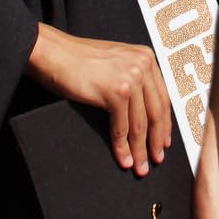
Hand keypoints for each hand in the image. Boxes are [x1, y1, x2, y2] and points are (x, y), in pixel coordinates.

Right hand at [26, 21, 170, 173]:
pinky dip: (122, 146)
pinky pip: (122, 126)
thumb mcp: (115, 62)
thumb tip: (143, 109)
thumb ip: (132, 77)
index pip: (162, 96)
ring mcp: (131, 77)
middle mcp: (143, 65)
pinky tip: (123, 159)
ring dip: (140, 149)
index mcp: (146, 57)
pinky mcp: (115, 91)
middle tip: (156, 159)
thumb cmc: (77, 60)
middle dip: (156, 140)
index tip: (164, 140)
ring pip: (140, 123)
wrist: (53, 53)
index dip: (164, 122)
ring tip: (140, 166)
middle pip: (156, 111)